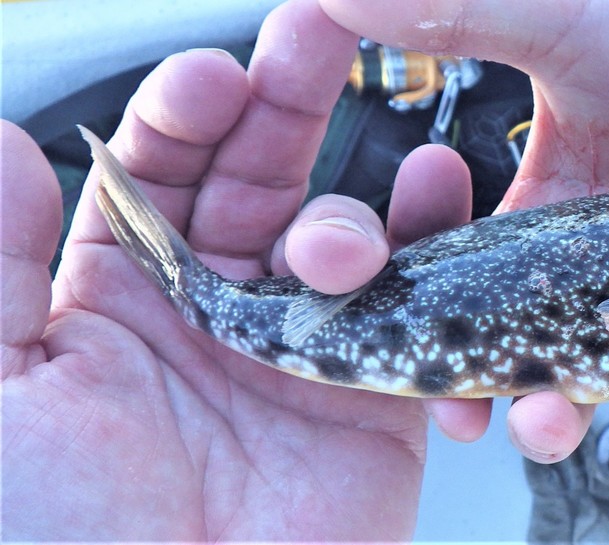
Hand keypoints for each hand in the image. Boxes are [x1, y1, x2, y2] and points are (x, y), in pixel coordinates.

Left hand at [1, 1, 448, 539]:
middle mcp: (216, 322)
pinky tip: (439, 195)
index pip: (160, 180)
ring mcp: (303, 357)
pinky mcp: (380, 401)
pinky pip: (420, 309)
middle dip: (286, 104)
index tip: (213, 76)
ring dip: (357, 191)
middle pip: (259, 184)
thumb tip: (2, 141)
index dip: (186, 117)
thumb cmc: (52, 540)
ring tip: (357, 192)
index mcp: (118, 310)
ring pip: (343, 238)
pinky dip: (438, 245)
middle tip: (319, 33)